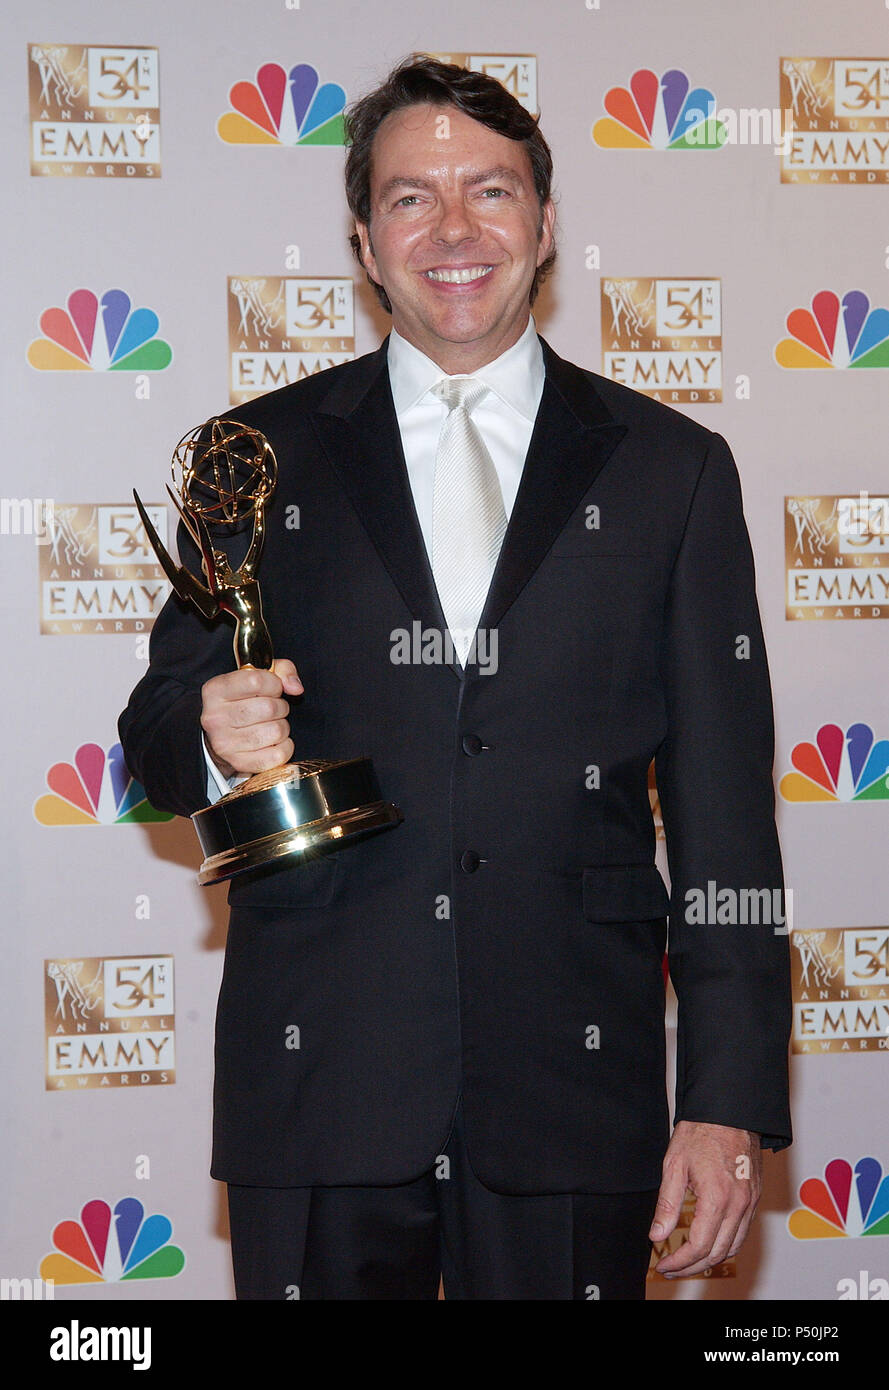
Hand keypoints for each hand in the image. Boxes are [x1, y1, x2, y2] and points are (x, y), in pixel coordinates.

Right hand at [201, 658, 302, 778]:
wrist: (222, 737)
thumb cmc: (243, 702)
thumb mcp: (257, 676)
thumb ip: (281, 671)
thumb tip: (295, 688)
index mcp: (215, 690)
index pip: (256, 680)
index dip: (274, 684)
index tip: (272, 689)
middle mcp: (215, 718)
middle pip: (269, 708)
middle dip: (280, 707)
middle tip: (272, 710)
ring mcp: (225, 744)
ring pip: (276, 731)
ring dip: (282, 727)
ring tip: (271, 725)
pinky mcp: (239, 763)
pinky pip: (279, 754)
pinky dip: (284, 747)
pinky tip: (273, 742)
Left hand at [650, 1121, 761, 1276]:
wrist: (728, 1110)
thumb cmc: (701, 1131)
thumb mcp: (674, 1165)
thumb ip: (667, 1204)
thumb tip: (657, 1235)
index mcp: (717, 1198)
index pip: (698, 1246)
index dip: (679, 1262)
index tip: (664, 1265)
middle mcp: (739, 1204)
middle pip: (717, 1253)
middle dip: (693, 1266)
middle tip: (672, 1267)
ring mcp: (750, 1202)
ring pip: (734, 1247)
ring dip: (710, 1259)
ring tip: (688, 1258)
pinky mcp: (755, 1197)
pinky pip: (743, 1232)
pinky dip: (726, 1244)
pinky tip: (709, 1240)